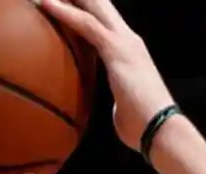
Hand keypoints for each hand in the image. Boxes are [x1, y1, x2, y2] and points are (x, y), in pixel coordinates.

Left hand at [38, 0, 174, 151]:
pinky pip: (86, 24)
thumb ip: (116, 100)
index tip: (64, 1)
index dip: (86, 7)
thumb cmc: (141, 125)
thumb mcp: (122, 106)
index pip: (104, 20)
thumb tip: (113, 108)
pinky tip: (45, 3)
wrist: (160, 128)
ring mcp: (124, 42)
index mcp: (130, 51)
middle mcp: (128, 40)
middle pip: (99, 6)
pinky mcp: (116, 49)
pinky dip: (64, 12)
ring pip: (92, 7)